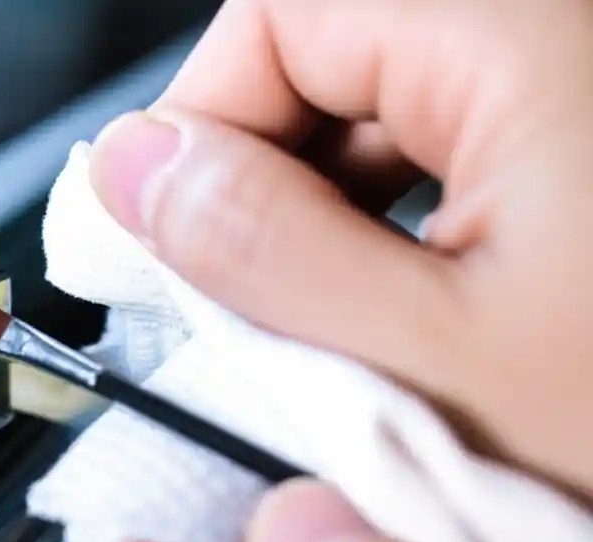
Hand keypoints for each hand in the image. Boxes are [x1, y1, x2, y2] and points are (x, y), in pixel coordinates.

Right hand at [88, 0, 592, 496]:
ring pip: (389, 103)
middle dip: (265, 177)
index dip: (197, 127)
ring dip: (335, 209)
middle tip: (248, 302)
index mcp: (531, 31)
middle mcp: (566, 25)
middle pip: (329, 51)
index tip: (167, 234)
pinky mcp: (589, 125)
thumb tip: (139, 170)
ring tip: (343, 325)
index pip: (276, 12)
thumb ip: (260, 251)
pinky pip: (459, 136)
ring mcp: (581, 75)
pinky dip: (407, 217)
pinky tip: (414, 304)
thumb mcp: (434, 360)